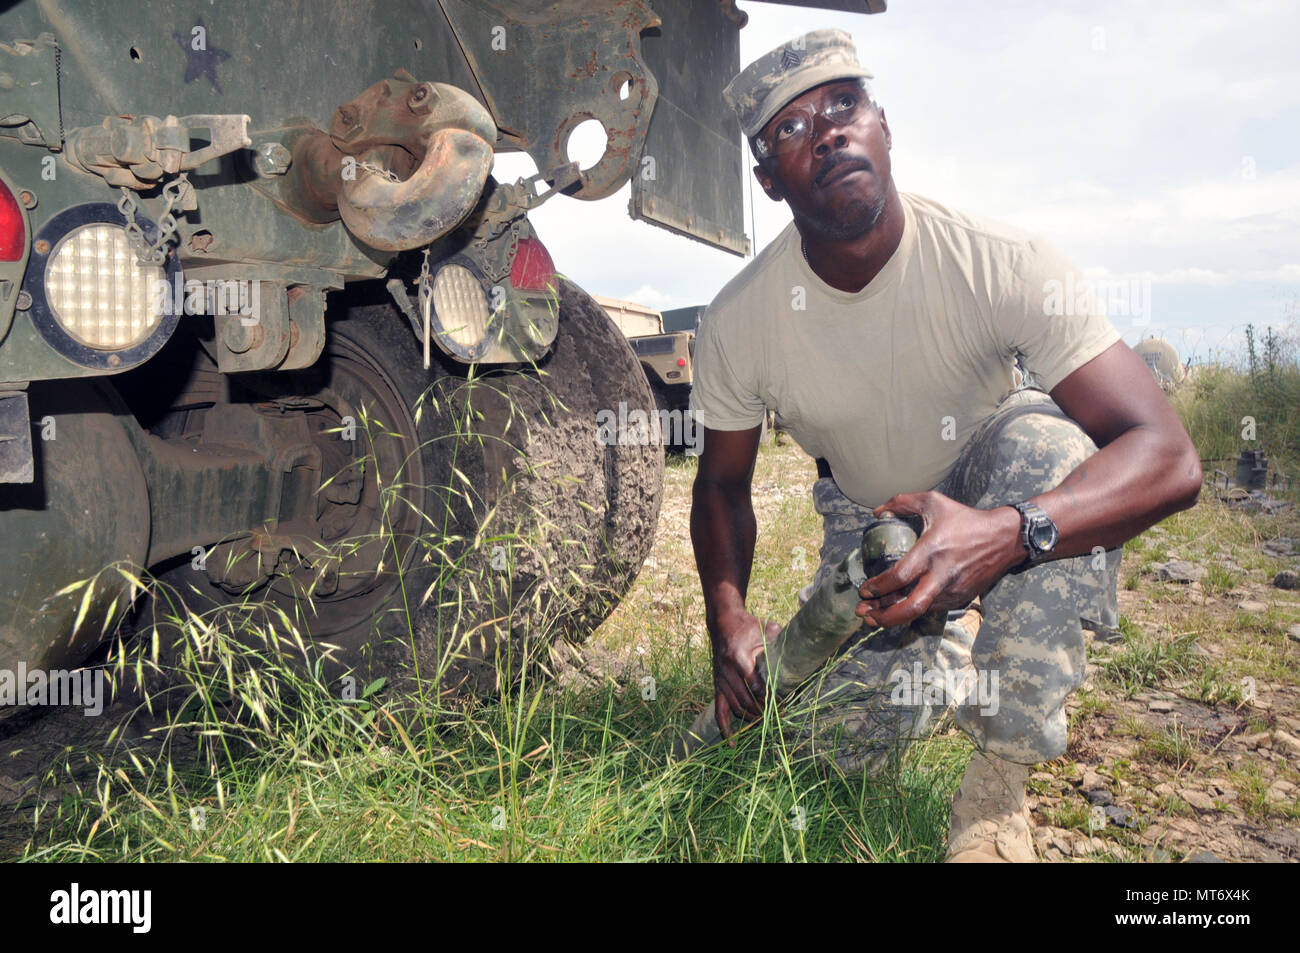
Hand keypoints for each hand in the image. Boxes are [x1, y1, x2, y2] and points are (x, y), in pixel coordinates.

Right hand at [710, 610, 781, 738]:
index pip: (754, 685)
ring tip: (767, 724)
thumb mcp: (765, 628)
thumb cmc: (748, 626)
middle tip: (780, 717)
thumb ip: (780, 639)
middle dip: (763, 712)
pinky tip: (733, 741)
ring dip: (752, 718)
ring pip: (736, 707)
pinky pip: (719, 710)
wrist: (723, 624)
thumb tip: (801, 649)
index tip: (783, 705)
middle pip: (746, 700)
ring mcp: (721, 681)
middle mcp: (727, 672)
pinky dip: (725, 727)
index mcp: (739, 658)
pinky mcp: (717, 686)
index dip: (769, 698)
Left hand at [856, 492, 1024, 627]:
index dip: (878, 587)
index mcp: (932, 552)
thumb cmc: (967, 519)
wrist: (1005, 538)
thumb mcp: (934, 502)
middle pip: (911, 607)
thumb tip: (877, 511)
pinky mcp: (962, 598)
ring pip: (920, 611)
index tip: (864, 589)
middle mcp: (942, 575)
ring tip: (876, 613)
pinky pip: (933, 608)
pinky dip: (914, 609)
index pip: (899, 577)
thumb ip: (902, 502)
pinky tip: (900, 606)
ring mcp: (954, 590)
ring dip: (895, 615)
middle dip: (885, 616)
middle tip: (865, 614)